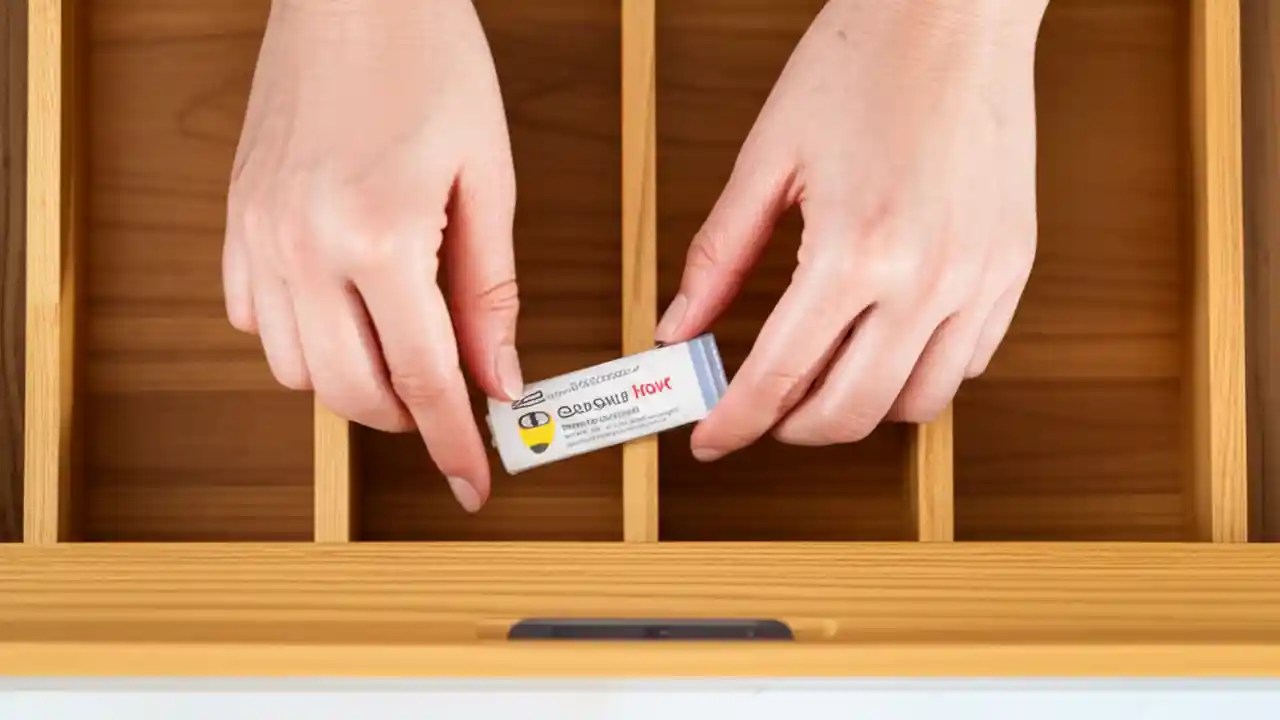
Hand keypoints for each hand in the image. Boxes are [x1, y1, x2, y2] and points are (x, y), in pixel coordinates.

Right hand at [223, 0, 519, 511]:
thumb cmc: (428, 60)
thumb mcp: (486, 178)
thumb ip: (490, 291)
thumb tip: (500, 378)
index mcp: (381, 237)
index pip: (424, 379)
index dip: (455, 442)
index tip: (473, 481)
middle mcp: (305, 246)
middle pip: (352, 391)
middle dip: (408, 419)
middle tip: (451, 407)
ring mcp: (259, 235)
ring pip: (295, 371)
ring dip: (354, 384)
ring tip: (402, 359)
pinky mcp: (236, 219)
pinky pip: (253, 321)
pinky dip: (300, 343)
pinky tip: (342, 319)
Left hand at [656, 0, 1046, 459]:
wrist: (957, 8)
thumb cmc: (863, 61)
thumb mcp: (768, 157)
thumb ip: (718, 254)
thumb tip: (679, 325)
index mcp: (854, 249)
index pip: (778, 377)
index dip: (735, 423)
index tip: (710, 441)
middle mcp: (927, 278)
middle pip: (850, 413)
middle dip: (791, 430)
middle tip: (760, 413)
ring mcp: (981, 277)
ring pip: (918, 403)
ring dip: (859, 408)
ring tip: (820, 380)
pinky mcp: (1013, 266)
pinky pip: (970, 361)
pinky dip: (920, 373)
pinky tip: (884, 345)